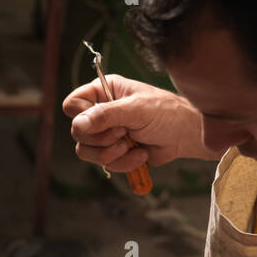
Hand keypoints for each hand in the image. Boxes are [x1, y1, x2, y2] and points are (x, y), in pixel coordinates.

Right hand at [63, 75, 213, 170]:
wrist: (184, 136)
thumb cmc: (165, 113)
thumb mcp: (136, 109)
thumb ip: (106, 115)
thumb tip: (79, 124)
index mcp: (102, 92)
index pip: (72, 105)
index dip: (81, 116)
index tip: (102, 119)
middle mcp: (100, 111)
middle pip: (77, 132)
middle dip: (103, 138)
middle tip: (124, 132)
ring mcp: (105, 134)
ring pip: (86, 151)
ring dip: (112, 153)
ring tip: (132, 145)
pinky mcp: (113, 152)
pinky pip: (105, 164)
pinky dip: (124, 162)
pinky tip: (141, 153)